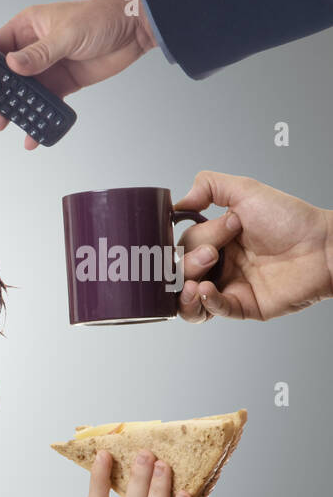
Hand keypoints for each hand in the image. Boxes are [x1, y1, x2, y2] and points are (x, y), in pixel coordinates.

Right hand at [0, 0, 156, 148]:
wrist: (136, 29)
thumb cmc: (102, 17)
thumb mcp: (68, 34)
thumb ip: (39, 53)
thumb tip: (13, 65)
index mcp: (28, 27)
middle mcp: (33, 48)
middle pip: (4, 75)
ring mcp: (46, 67)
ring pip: (21, 93)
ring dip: (13, 109)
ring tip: (3, 124)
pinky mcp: (61, 84)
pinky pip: (44, 104)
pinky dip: (37, 118)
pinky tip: (31, 132)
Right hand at [174, 171, 332, 321]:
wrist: (324, 246)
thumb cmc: (293, 220)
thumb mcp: (247, 191)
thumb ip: (210, 185)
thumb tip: (179, 202)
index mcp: (217, 240)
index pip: (184, 247)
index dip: (190, 244)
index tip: (213, 235)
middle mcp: (220, 264)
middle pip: (182, 273)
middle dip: (188, 265)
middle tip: (213, 254)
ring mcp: (230, 286)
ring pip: (189, 300)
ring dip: (183, 294)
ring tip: (194, 283)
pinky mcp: (243, 306)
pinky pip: (214, 311)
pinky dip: (206, 302)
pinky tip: (206, 290)